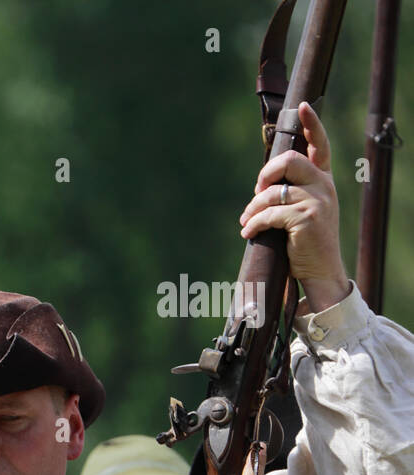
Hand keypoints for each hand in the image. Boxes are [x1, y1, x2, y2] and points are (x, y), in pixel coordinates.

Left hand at [239, 102, 349, 313]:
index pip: (320, 146)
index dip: (312, 124)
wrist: (320, 270)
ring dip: (253, 207)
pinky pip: (269, 213)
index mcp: (323, 180)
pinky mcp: (307, 219)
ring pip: (274, 191)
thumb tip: (261, 185)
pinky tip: (248, 234)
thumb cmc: (304, 241)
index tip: (303, 106)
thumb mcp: (301, 211)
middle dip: (266, 174)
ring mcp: (318, 202)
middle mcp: (324, 186)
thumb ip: (289, 192)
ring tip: (248, 222)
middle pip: (290, 160)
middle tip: (256, 193)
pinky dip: (254, 223)